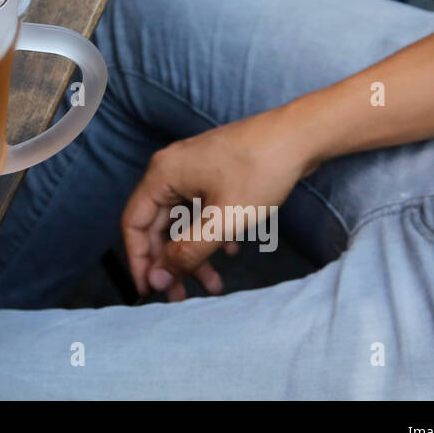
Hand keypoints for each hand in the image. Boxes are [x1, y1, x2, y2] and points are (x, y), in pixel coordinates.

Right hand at [121, 106, 317, 301]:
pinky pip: (199, 209)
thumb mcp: (223, 220)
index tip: (151, 291)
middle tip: (179, 297)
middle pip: (156, 224)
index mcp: (162, 175)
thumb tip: (158, 279)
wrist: (299, 135)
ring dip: (192, 252)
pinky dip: (208, 234)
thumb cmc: (261, 170)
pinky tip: (229, 251)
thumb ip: (187, 251)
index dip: (139, 260)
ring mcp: (192, 169)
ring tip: (212, 284)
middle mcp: (170, 169)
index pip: (134, 224)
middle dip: (169, 262)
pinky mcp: (212, 171)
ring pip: (181, 220)